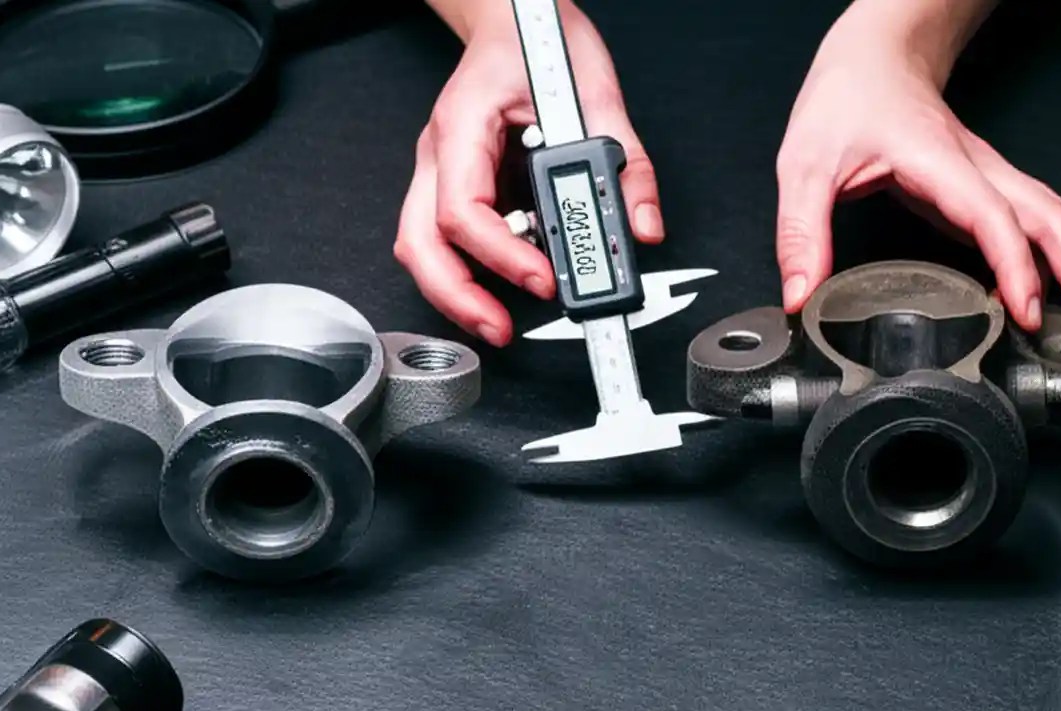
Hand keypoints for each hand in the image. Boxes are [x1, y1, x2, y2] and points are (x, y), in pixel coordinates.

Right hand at [395, 1, 663, 346]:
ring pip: (418, 245)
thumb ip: (626, 164)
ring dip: (451, 292)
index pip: (464, 207)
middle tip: (501, 328)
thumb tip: (642, 226)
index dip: (500, 254)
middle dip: (458, 295)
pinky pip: (435, 239)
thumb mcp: (597, 91)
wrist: (514, 13)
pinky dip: (459, 272)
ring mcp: (438, 169)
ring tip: (496, 322)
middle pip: (420, 241)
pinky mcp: (449, 182)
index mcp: (466, 124)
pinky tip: (495, 288)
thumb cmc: (539, 39)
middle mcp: (441, 152)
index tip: (542, 279)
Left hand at [774, 34, 1060, 347]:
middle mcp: (977, 168)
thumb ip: (800, 233)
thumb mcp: (803, 166)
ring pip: (1053, 220)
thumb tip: (801, 296)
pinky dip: (1051, 259)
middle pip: (1052, 220)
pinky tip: (1044, 296)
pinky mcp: (980, 188)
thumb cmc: (845, 100)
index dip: (1015, 266)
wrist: (873, 56)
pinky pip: (1029, 224)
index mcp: (939, 162)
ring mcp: (985, 177)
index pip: (992, 216)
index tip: (1025, 312)